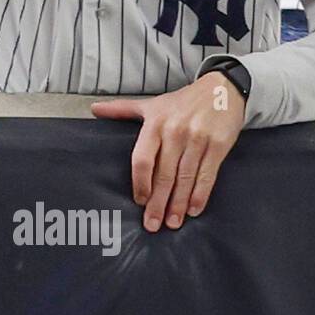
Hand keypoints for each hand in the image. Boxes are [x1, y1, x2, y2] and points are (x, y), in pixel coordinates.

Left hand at [91, 72, 245, 231]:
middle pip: (164, 174)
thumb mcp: (152, 104)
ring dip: (178, 204)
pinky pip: (207, 175)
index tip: (139, 201)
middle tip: (153, 224)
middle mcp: (175, 132)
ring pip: (185, 178)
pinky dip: (200, 195)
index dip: (140, 183)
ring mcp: (197, 139)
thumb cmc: (182, 101)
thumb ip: (122, 109)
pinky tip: (193, 209)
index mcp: (155, 123)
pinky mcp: (218, 145)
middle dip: (158, 203)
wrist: (221, 89)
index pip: (143, 159)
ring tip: (172, 223)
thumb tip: (94, 109)